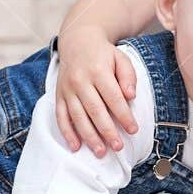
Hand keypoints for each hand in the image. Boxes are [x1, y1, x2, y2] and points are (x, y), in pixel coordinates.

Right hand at [54, 30, 137, 156]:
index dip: (124, 115)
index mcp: (98, 70)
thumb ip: (128, 76)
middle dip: (107, 130)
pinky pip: (61, 116)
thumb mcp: (121, 58)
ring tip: (101, 152)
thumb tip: (130, 96)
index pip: (113, 97)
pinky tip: (76, 146)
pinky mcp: (59, 95)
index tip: (133, 130)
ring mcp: (67, 89)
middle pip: (95, 110)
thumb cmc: (104, 54)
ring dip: (89, 136)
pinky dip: (67, 133)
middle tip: (118, 147)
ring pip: (78, 116)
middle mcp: (80, 80)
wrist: (78, 41)